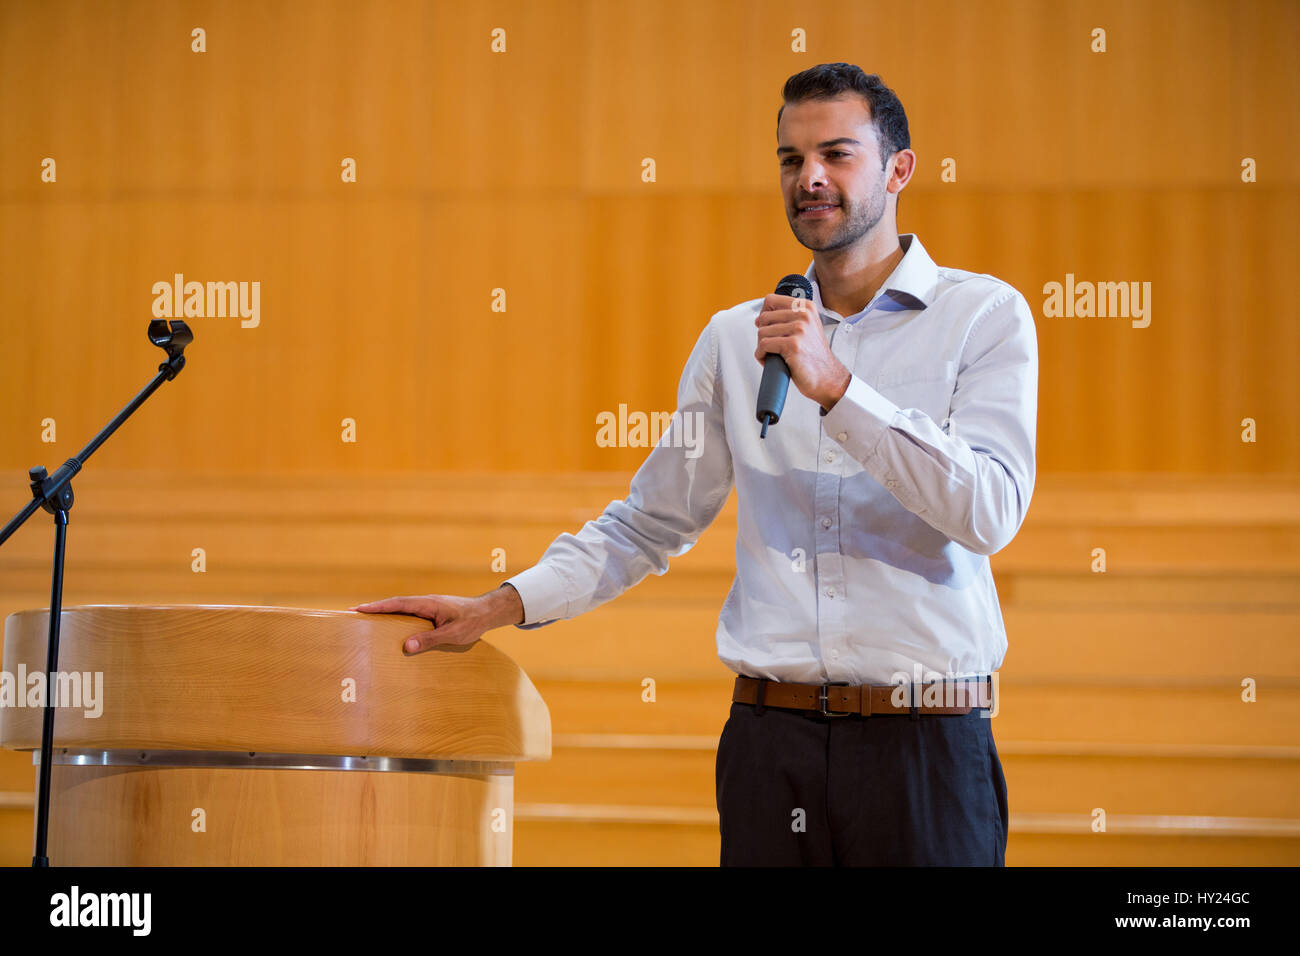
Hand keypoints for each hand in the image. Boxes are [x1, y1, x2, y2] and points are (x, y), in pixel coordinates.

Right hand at [349, 585, 523, 654]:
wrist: (487, 612)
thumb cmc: (472, 622)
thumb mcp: (451, 634)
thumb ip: (429, 640)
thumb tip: (406, 646)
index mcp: (427, 604)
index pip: (397, 604)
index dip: (377, 607)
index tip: (358, 609)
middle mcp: (425, 602)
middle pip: (394, 604)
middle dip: (374, 609)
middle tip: (352, 614)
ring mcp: (428, 607)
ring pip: (401, 608)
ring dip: (384, 613)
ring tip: (365, 621)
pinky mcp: (432, 613)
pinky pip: (409, 614)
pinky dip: (396, 617)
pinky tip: (391, 627)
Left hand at [754, 294, 851, 410]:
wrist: (827, 377)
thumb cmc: (813, 357)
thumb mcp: (805, 328)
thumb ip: (787, 318)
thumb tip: (759, 319)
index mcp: (806, 307)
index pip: (770, 300)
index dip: (764, 315)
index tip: (768, 327)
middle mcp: (804, 315)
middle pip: (764, 318)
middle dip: (763, 334)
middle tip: (773, 346)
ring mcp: (799, 329)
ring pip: (762, 332)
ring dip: (762, 347)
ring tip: (774, 355)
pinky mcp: (793, 344)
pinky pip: (763, 345)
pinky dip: (761, 355)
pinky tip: (771, 361)